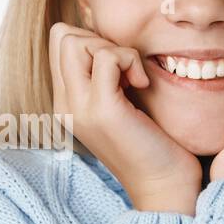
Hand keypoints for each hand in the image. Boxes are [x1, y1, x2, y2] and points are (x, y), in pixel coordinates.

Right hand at [49, 21, 200, 213]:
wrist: (164, 186)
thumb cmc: (151, 142)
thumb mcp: (120, 103)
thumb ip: (106, 76)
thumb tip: (111, 41)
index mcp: (66, 102)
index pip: (59, 43)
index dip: (92, 40)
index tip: (119, 67)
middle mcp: (64, 105)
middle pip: (61, 37)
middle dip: (99, 39)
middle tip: (125, 69)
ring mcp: (78, 108)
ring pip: (75, 42)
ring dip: (114, 49)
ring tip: (133, 78)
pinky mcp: (102, 111)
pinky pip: (106, 58)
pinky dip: (129, 61)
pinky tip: (142, 84)